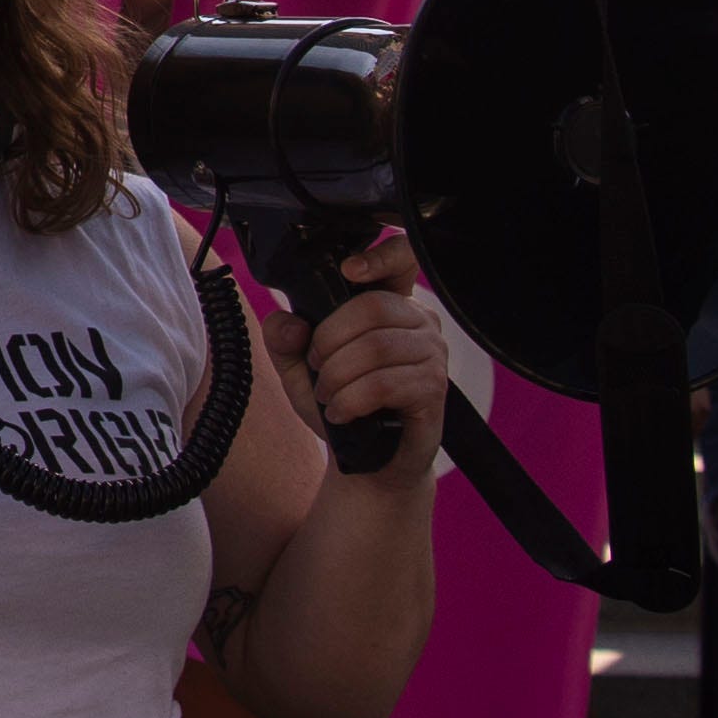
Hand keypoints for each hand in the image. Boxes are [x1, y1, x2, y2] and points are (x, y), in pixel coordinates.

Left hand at [260, 228, 448, 475]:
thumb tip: (288, 322)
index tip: (349, 270)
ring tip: (327, 396)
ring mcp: (432, 355)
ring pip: (376, 347)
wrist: (367, 461)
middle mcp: (418, 322)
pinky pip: (385, 383)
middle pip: (371, 307)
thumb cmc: (343, 405)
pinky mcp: (432, 389)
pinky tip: (340, 413)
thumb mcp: (298, 369)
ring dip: (337, 375)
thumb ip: (284, 339)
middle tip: (316, 368)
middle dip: (328, 341)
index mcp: (390, 304)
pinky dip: (351, 399)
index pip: (401, 259)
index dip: (380, 256)